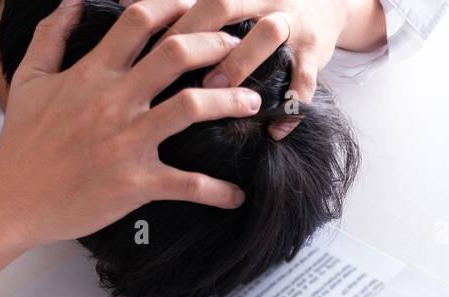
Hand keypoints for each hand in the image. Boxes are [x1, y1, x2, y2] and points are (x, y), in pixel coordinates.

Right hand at [0, 0, 262, 247]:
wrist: (10, 198)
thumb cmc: (23, 141)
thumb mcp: (30, 78)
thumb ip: (52, 34)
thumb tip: (71, 0)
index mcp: (93, 72)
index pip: (140, 20)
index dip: (178, 7)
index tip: (204, 10)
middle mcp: (113, 100)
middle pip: (177, 52)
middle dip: (218, 43)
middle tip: (243, 50)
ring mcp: (125, 141)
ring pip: (191, 106)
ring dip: (230, 101)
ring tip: (254, 103)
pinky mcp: (133, 183)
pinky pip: (186, 183)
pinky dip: (217, 190)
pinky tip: (236, 195)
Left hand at [146, 0, 385, 138]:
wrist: (326, 5)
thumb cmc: (259, 9)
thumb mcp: (228, 3)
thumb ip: (185, 7)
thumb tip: (123, 2)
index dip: (175, 14)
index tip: (151, 45)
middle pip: (229, 5)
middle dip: (203, 37)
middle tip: (181, 75)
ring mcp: (292, 24)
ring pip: (270, 35)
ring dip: (244, 64)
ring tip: (223, 97)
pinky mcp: (315, 54)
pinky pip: (306, 81)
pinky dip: (292, 108)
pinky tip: (275, 132)